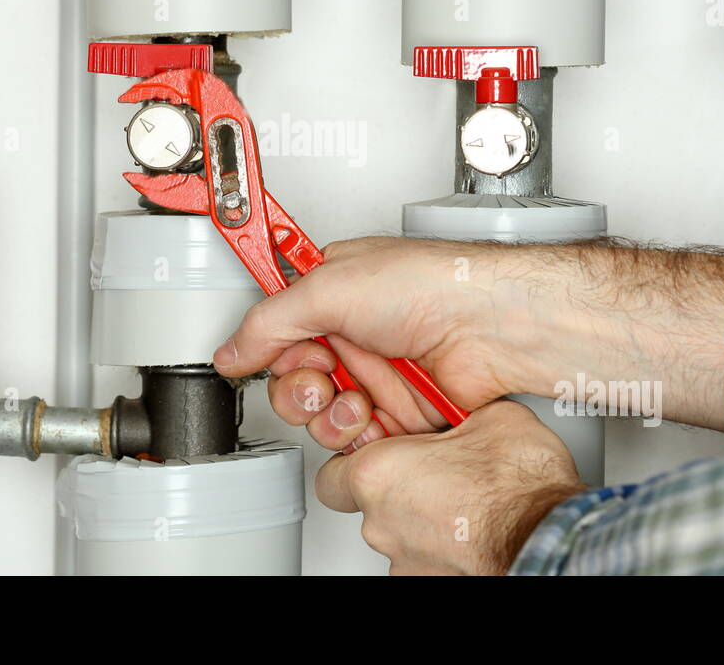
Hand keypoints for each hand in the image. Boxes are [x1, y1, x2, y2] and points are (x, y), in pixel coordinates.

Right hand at [215, 236, 723, 451]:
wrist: (492, 326)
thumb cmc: (432, 285)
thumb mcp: (329, 287)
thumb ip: (269, 321)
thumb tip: (231, 350)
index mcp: (331, 292)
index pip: (275, 329)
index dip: (267, 346)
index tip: (264, 353)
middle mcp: (351, 333)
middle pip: (292, 381)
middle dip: (298, 389)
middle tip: (320, 378)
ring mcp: (375, 373)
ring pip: (320, 416)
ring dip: (330, 414)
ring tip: (355, 398)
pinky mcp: (397, 410)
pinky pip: (356, 439)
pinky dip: (361, 434)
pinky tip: (376, 417)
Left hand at [317, 401, 585, 574]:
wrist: (553, 536)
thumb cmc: (520, 485)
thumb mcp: (488, 414)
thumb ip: (452, 411)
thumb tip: (459, 405)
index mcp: (378, 475)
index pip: (331, 472)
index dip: (353, 458)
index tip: (375, 447)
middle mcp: (381, 524)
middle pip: (368, 503)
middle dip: (396, 485)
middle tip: (431, 468)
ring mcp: (405, 563)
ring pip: (398, 532)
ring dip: (421, 516)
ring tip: (462, 498)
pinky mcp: (431, 584)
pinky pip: (425, 557)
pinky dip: (442, 543)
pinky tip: (472, 525)